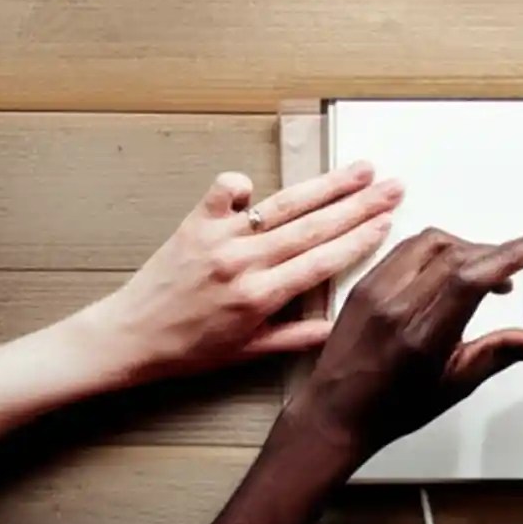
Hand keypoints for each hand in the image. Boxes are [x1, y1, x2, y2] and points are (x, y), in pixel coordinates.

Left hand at [103, 162, 400, 381]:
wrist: (130, 337)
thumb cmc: (189, 349)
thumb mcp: (249, 353)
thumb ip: (297, 337)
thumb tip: (340, 327)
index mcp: (261, 296)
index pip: (324, 261)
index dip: (360, 240)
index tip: (387, 223)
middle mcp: (244, 262)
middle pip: (315, 226)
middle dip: (359, 204)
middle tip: (392, 186)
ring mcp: (220, 238)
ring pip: (284, 206)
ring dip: (326, 186)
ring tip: (359, 170)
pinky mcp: (196, 223)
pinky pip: (226, 192)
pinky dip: (243, 184)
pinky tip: (260, 185)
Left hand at [290, 228, 522, 461]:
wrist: (335, 412)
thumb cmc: (395, 406)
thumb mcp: (457, 384)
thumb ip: (504, 353)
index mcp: (422, 337)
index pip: (470, 279)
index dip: (509, 255)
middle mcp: (395, 306)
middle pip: (455, 253)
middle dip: (494, 252)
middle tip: (514, 268)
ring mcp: (374, 290)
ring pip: (430, 241)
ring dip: (465, 247)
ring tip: (483, 273)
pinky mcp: (363, 282)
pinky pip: (407, 248)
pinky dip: (438, 250)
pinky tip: (450, 271)